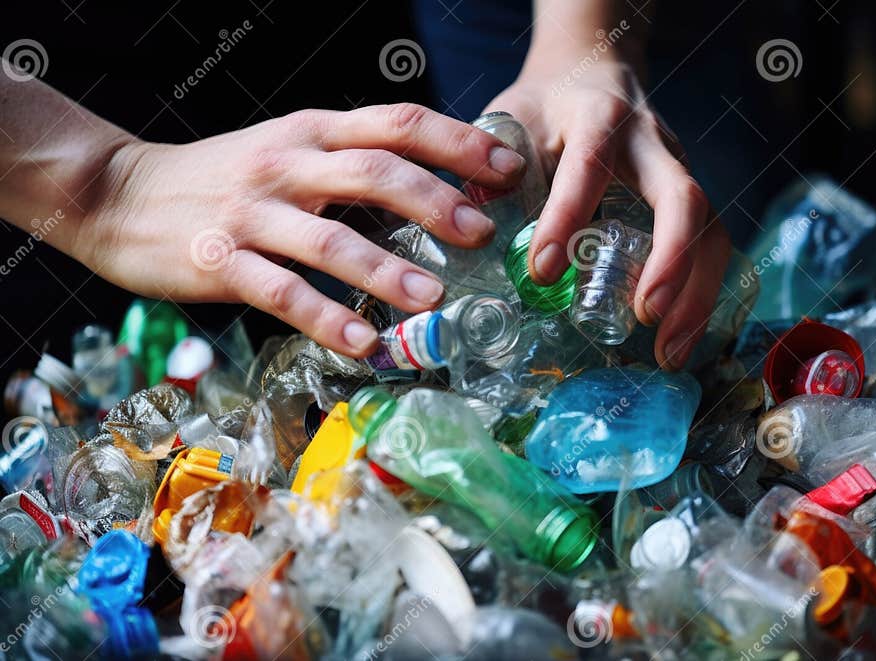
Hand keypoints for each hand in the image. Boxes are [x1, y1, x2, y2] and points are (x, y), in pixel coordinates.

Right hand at [74, 105, 525, 357]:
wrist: (117, 194)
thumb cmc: (221, 177)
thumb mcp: (287, 149)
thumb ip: (348, 160)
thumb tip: (432, 185)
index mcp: (311, 133)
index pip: (396, 123)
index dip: (457, 143)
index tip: (507, 169)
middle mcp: (286, 164)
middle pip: (374, 173)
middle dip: (436, 202)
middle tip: (483, 234)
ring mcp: (251, 214)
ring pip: (330, 238)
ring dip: (386, 270)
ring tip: (433, 300)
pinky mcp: (218, 262)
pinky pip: (281, 293)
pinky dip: (325, 318)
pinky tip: (362, 343)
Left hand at [486, 55, 730, 368]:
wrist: (590, 68)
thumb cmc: (544, 104)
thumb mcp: (510, 120)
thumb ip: (492, 171)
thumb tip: (471, 241)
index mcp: (598, 117)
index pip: (590, 166)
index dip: (568, 218)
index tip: (543, 272)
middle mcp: (651, 142)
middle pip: (684, 199)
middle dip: (672, 263)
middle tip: (647, 319)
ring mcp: (677, 169)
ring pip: (711, 229)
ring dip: (696, 295)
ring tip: (669, 354)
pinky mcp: (686, 196)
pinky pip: (709, 244)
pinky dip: (698, 294)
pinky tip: (676, 337)